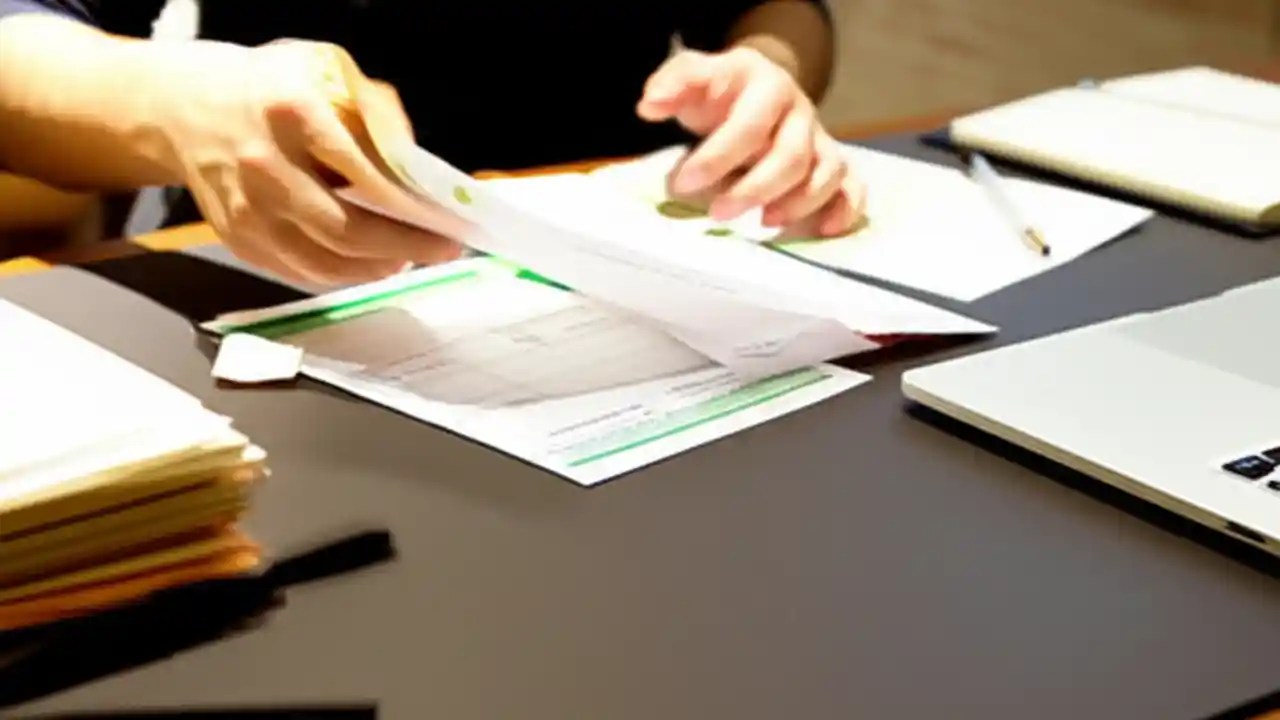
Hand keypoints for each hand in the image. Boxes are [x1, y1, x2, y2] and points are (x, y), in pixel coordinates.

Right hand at [153, 39, 464, 284]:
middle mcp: (264, 164)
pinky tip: (366, 262)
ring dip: (375, 268)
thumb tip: (418, 166)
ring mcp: (246, 208)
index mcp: (293, 113)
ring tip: (406, 257)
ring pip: (323, 263)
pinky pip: (298, 271)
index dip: (413, 208)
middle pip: (346, 230)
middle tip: (441, 248)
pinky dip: (340, 274)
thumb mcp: (325, 72)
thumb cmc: (269, 88)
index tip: (450, 222)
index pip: (366, 174)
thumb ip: (375, 114)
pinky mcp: (237, 238)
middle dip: (405, 247)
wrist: (184, 106)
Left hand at [637, 47, 865, 236]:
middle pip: (791, 155)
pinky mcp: (831, 161)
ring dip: (798, 203)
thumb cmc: (720, 93)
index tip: (683, 184)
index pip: (749, 124)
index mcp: (765, 84)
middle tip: (717, 213)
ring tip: (763, 222)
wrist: (754, 89)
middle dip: (754, 190)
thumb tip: (649, 105)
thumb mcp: (694, 80)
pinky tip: (824, 230)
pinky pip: (853, 186)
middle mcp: (799, 109)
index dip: (718, 157)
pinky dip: (845, 209)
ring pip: (827, 172)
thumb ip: (672, 84)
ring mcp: (820, 136)